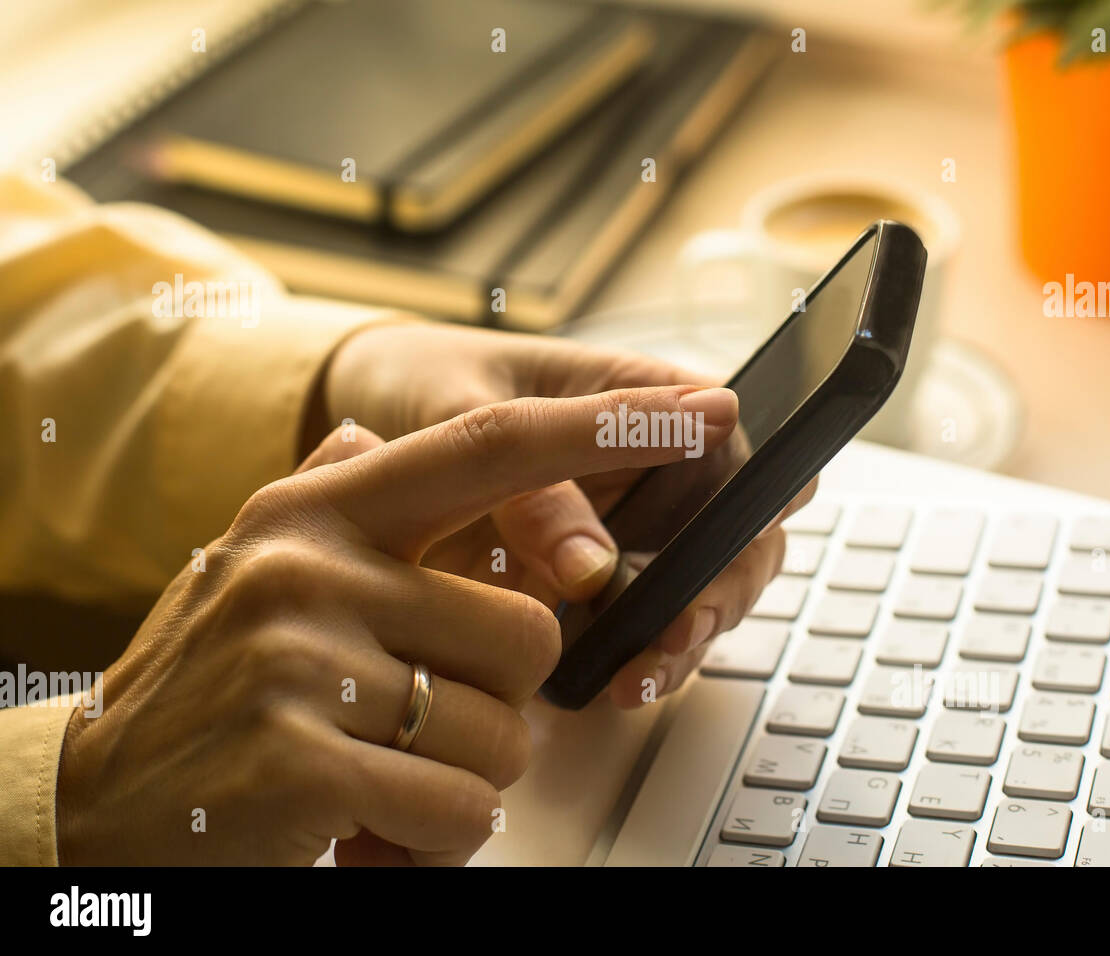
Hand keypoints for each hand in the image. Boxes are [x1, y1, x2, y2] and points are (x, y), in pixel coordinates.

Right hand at [56, 385, 737, 864]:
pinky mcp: (300, 763)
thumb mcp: (256, 563)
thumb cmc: (206, 684)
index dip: (607, 428)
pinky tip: (361, 826)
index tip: (699, 408)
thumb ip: (330, 497)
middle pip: (529, 630)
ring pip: (504, 733)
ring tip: (374, 774)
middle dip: (496, 701)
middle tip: (413, 723)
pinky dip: (432, 839)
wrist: (94, 800)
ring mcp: (300, 661)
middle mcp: (308, 566)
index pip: (489, 447)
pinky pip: (462, 812)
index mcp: (317, 509)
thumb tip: (364, 436)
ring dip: (460, 778)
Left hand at [320, 323, 813, 705]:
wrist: (361, 413)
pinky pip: (643, 621)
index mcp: (643, 394)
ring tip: (638, 680)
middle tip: (674, 637)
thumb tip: (594, 567)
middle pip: (736, 529)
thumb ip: (533, 488)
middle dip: (720, 590)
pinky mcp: (597, 576)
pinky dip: (641, 658)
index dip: (740, 509)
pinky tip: (613, 685)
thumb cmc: (425, 381)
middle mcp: (652, 461)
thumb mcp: (466, 416)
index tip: (706, 567)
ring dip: (685, 638)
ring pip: (700, 586)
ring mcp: (630, 522)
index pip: (731, 449)